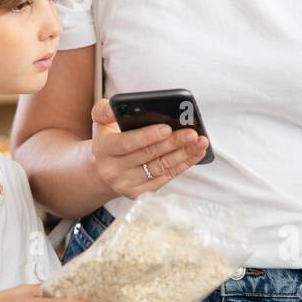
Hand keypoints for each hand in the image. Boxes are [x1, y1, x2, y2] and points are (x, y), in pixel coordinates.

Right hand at [90, 99, 209, 198]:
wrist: (103, 170)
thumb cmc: (108, 139)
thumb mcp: (100, 122)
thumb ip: (104, 110)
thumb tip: (115, 108)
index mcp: (103, 149)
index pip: (127, 142)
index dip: (147, 136)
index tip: (167, 127)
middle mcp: (112, 170)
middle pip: (148, 155)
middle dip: (173, 143)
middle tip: (193, 133)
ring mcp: (126, 185)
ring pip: (160, 168)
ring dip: (184, 155)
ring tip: (200, 142)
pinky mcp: (140, 194)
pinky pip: (166, 178)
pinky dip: (183, 165)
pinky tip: (196, 154)